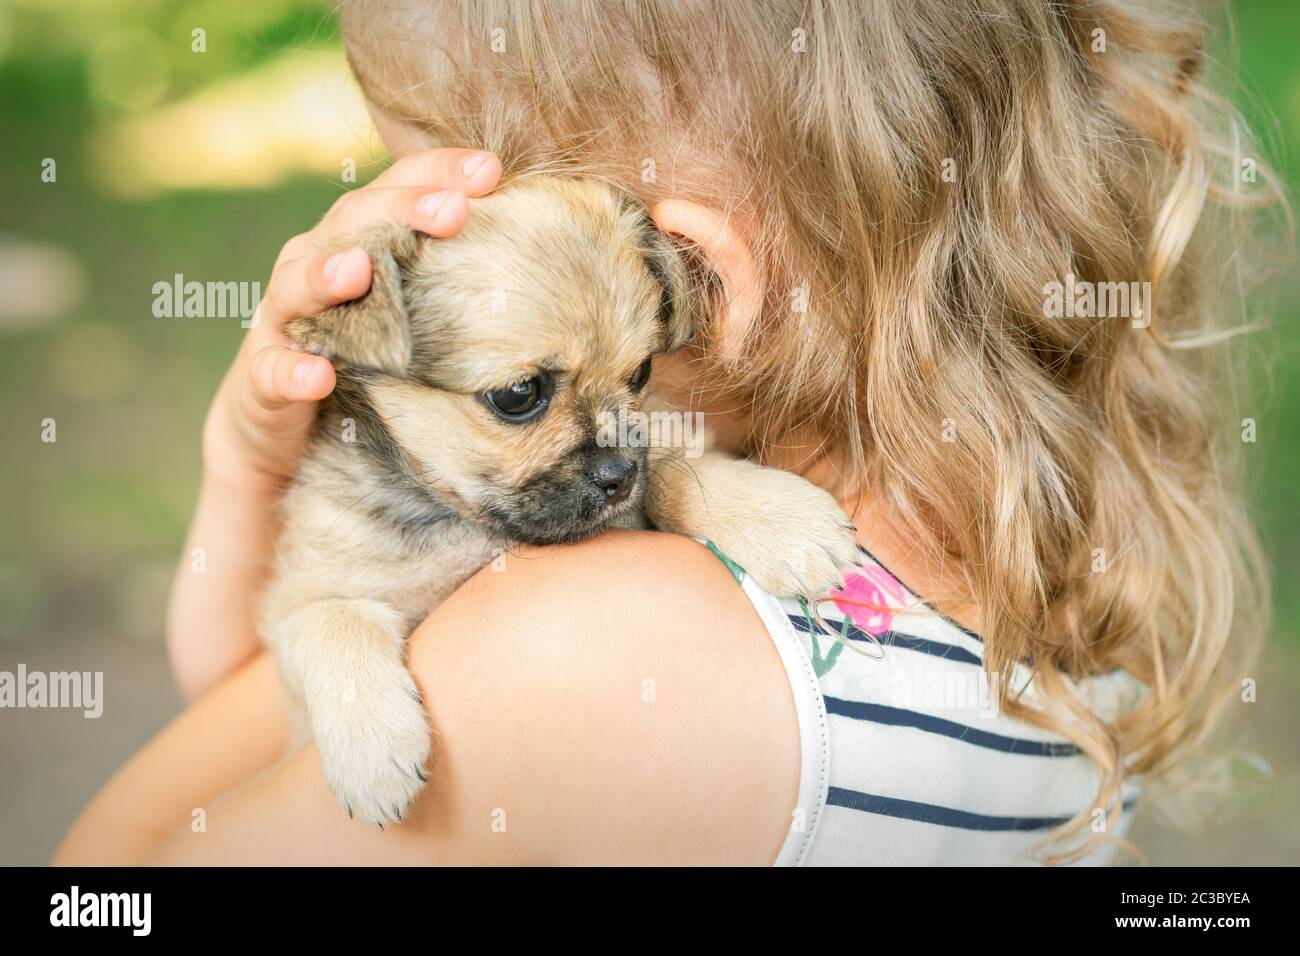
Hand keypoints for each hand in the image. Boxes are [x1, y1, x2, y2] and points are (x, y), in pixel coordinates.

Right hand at [202, 148, 501, 491]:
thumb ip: (450, 278)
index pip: (395, 191)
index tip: (492, 169)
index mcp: (355, 241)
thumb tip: (536, 253)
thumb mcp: (410, 312)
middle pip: (352, 224)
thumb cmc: (363, 356)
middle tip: (452, 209)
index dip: (438, 173)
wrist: (284, 429)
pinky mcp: (263, 378)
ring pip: (298, 285)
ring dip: (328, 273)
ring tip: (361, 269)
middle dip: (401, 211)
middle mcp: (314, 267)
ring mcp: (284, 320)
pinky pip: (273, 372)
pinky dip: (292, 372)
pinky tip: (318, 375)